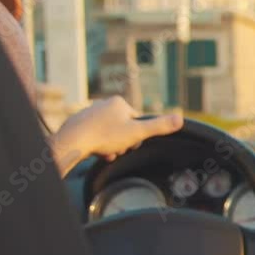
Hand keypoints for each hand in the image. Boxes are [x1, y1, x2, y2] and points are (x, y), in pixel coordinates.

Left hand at [53, 96, 182, 162]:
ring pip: (109, 132)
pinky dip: (97, 144)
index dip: (137, 135)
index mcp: (119, 103)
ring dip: (110, 145)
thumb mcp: (138, 132)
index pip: (136, 121)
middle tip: (116, 149)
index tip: (130, 143)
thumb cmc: (105, 135)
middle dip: (122, 141)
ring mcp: (90, 112)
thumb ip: (159, 126)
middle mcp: (103, 104)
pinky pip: (95, 135)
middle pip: (122, 127)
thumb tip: (181, 119)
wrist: (74, 141)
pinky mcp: (79, 123)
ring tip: (105, 152)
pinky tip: (95, 151)